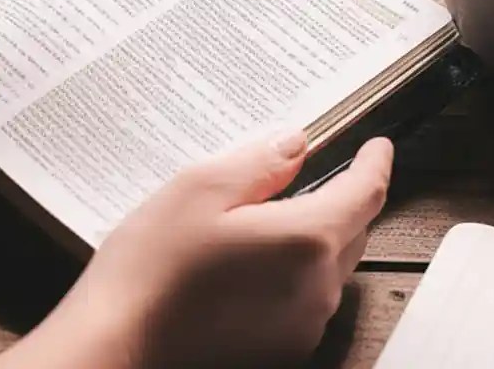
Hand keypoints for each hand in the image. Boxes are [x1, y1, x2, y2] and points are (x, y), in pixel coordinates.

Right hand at [0, 132, 393, 368]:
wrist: (116, 347)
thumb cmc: (151, 271)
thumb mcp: (199, 189)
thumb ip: (258, 163)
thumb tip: (295, 144)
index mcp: (306, 240)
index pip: (366, 192)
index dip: (374, 162)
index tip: (377, 147)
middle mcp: (317, 289)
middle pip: (351, 231)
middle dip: (338, 200)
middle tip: (300, 177)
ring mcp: (302, 326)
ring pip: (328, 267)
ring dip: (310, 240)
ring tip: (256, 222)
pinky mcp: (281, 351)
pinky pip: (304, 300)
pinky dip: (290, 275)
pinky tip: (244, 266)